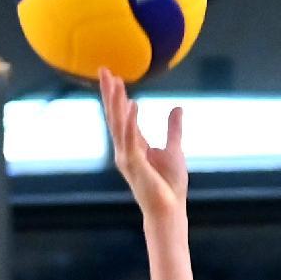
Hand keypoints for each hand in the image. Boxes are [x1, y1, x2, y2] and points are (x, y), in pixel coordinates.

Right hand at [99, 69, 187, 218]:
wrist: (169, 209)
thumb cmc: (170, 185)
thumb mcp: (174, 149)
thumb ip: (173, 129)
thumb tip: (177, 108)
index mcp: (133, 145)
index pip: (122, 115)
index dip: (117, 96)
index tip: (114, 76)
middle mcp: (125, 149)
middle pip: (115, 115)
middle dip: (110, 93)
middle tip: (104, 70)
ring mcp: (127, 157)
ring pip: (119, 123)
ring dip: (117, 102)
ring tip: (116, 81)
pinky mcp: (135, 164)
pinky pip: (131, 138)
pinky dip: (131, 121)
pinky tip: (133, 103)